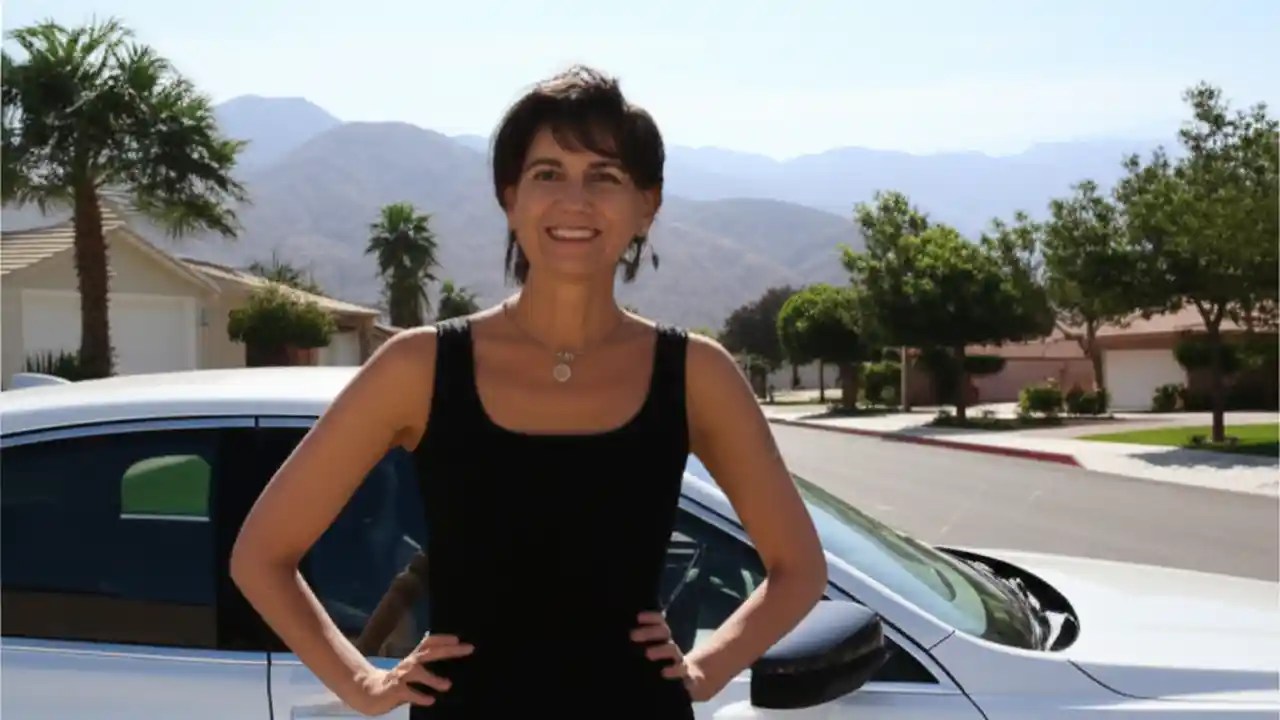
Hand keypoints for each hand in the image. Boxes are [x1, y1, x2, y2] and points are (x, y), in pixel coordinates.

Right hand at [350, 633, 473, 715]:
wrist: (368, 691)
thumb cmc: (396, 682)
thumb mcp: (412, 672)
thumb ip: (428, 669)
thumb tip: (451, 670)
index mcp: (413, 659)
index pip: (429, 643)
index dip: (443, 639)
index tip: (459, 639)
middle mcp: (408, 664)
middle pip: (429, 653)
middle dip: (449, 650)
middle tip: (467, 649)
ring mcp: (400, 677)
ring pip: (417, 673)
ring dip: (433, 678)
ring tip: (447, 685)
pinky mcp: (394, 691)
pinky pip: (408, 693)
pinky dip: (419, 696)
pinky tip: (430, 700)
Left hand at [632, 611, 714, 701]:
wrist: (692, 680)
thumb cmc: (665, 666)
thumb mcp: (656, 652)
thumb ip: (644, 644)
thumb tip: (623, 635)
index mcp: (664, 638)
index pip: (659, 622)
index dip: (651, 618)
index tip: (638, 617)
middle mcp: (671, 646)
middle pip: (663, 632)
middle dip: (649, 632)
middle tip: (633, 635)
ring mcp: (680, 659)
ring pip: (672, 650)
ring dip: (660, 650)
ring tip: (648, 654)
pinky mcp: (686, 674)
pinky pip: (681, 670)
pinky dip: (674, 671)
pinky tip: (664, 672)